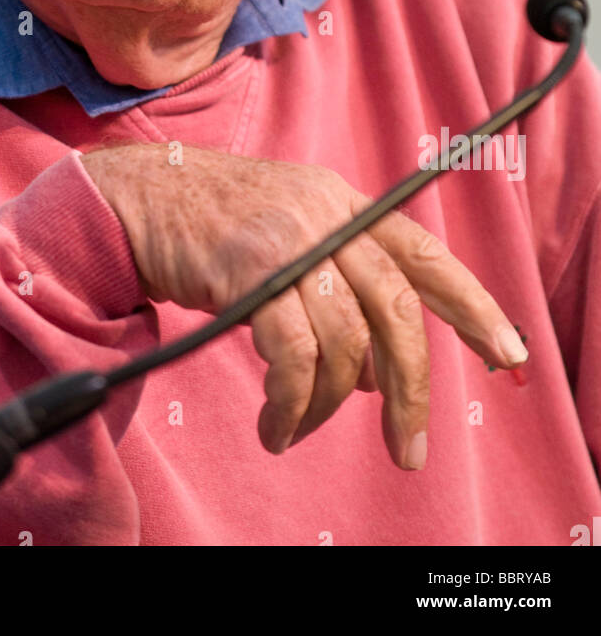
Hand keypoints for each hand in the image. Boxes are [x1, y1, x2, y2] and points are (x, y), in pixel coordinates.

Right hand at [81, 142, 528, 469]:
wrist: (138, 198)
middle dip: (410, 389)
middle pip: (396, 311)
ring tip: (295, 429)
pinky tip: (276, 423)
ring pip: (344, 344)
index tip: (509, 354)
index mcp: (345, 205)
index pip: (426, 257)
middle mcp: (328, 216)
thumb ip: (338, 282)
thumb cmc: (214, 226)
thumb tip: (376, 370)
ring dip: (326, 407)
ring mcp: (291, 241)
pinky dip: (290, 404)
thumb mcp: (290, 234)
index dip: (474, 307)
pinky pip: (294, 358)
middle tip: (407, 448)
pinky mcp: (251, 271)